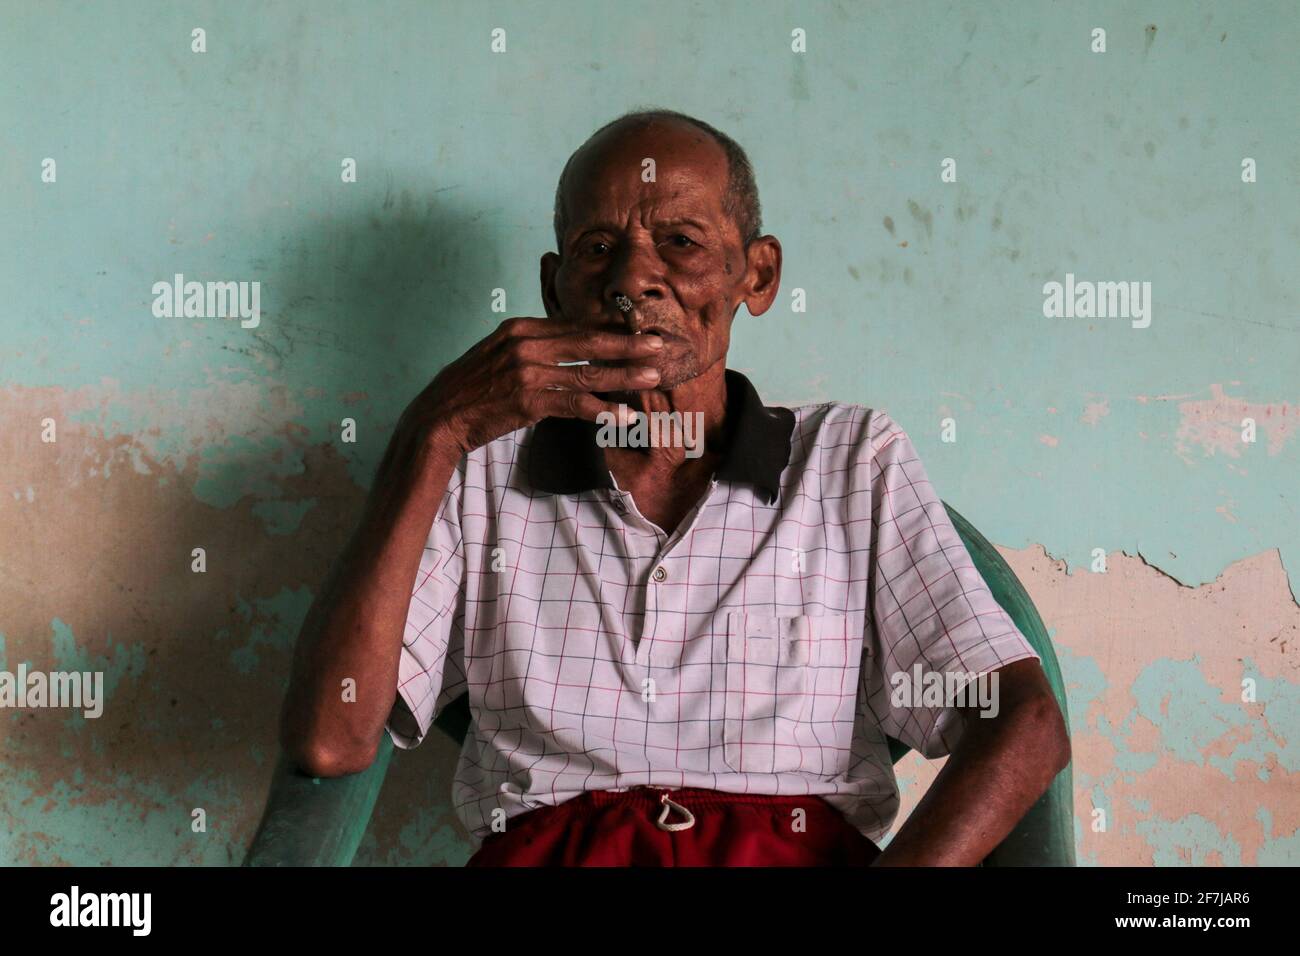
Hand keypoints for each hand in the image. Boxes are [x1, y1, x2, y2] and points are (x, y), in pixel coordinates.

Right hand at [398, 316, 664, 458]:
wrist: (440, 417)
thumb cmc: (471, 390)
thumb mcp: (499, 356)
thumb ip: (532, 348)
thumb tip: (567, 350)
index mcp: (520, 328)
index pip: (574, 327)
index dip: (609, 329)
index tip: (637, 330)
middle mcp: (525, 344)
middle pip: (588, 343)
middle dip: (627, 344)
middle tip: (659, 346)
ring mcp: (526, 373)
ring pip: (587, 373)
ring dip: (624, 376)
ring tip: (652, 377)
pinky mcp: (527, 401)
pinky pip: (574, 404)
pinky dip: (601, 411)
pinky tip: (623, 416)